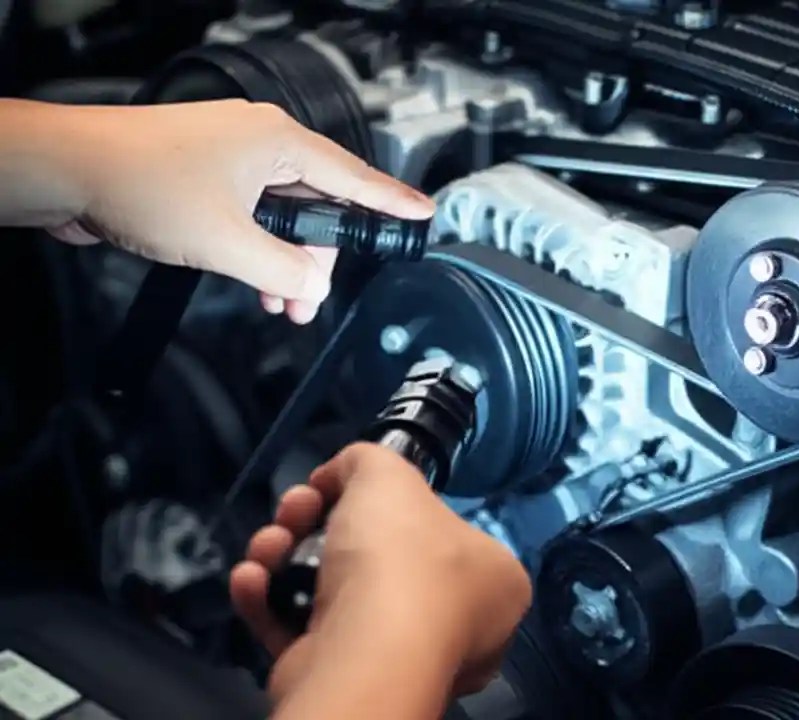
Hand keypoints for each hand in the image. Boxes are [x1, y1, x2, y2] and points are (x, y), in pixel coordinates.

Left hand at [0, 99, 433, 323]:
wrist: (67, 171)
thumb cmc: (141, 183)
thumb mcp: (228, 241)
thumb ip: (284, 271)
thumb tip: (315, 286)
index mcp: (278, 141)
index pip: (354, 177)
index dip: (391, 202)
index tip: (421, 212)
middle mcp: (259, 142)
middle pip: (316, 206)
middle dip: (316, 260)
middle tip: (309, 300)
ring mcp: (230, 157)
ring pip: (280, 216)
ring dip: (284, 263)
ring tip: (279, 302)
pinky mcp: (204, 175)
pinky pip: (250, 215)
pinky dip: (257, 250)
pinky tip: (253, 282)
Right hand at [229, 443, 531, 716]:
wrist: (362, 650)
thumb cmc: (399, 558)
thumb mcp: (388, 475)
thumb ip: (366, 460)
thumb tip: (341, 475)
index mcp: (494, 579)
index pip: (438, 528)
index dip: (383, 502)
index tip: (340, 487)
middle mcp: (458, 623)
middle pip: (373, 556)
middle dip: (315, 523)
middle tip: (294, 508)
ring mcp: (400, 657)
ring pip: (329, 592)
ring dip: (284, 556)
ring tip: (269, 543)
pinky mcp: (346, 678)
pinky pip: (302, 631)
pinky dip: (269, 601)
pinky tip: (252, 578)